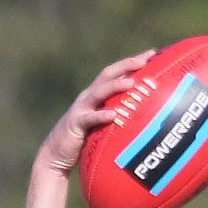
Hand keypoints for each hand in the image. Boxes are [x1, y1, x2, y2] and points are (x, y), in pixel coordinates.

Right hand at [38, 51, 155, 174]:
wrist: (56, 154)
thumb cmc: (85, 140)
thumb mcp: (105, 125)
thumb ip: (119, 117)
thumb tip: (146, 116)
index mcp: (97, 95)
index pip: (116, 73)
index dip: (132, 62)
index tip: (152, 53)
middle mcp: (89, 97)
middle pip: (107, 75)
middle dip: (125, 65)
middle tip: (143, 60)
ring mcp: (81, 109)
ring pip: (99, 93)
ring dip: (115, 87)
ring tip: (131, 83)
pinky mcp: (76, 124)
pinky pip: (89, 119)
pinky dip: (101, 116)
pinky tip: (114, 115)